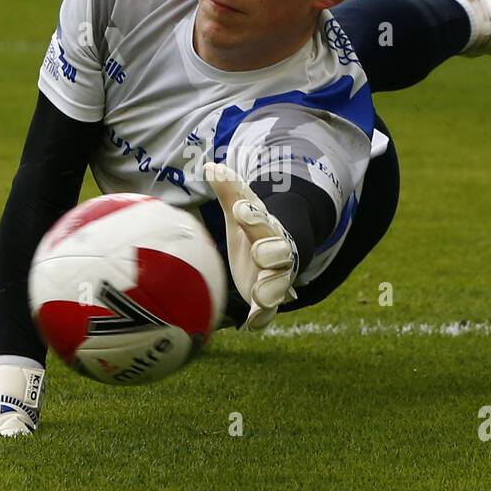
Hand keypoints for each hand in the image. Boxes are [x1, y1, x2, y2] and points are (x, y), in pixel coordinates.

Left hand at [204, 161, 297, 330]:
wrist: (268, 253)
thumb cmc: (251, 228)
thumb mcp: (239, 209)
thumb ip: (228, 190)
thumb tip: (210, 166)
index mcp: (268, 230)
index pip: (265, 221)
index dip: (254, 216)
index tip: (239, 210)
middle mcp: (276, 255)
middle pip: (280, 253)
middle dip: (270, 252)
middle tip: (258, 252)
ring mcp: (273, 278)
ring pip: (279, 285)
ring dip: (271, 290)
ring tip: (259, 296)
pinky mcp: (265, 299)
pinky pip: (268, 312)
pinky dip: (262, 318)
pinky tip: (252, 324)